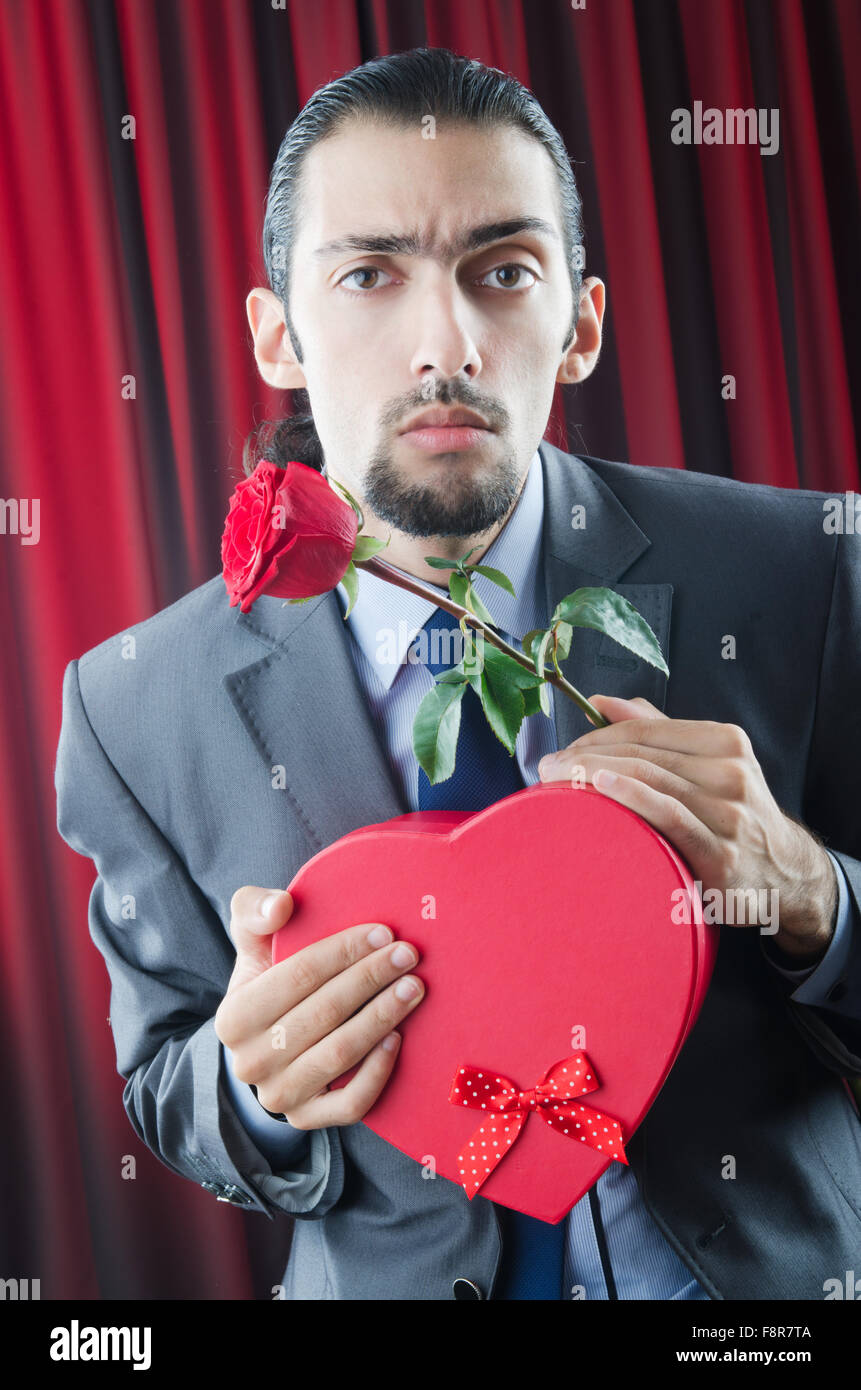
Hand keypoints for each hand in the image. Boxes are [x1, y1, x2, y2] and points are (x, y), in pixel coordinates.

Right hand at [213, 886, 423, 1126]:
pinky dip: (378, 1072)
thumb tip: (280, 906)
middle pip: (324, 1013)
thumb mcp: (253, 943)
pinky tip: (398, 1038)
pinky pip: (350, 1103)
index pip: (296, 976)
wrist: (266, 1048)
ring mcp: (279, 1096)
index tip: (383, 933)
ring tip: (413, 988)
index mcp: (233, 1018)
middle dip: (371, 978)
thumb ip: (255, 911)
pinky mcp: (308, 1119)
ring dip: (382, 1017)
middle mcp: (250, 1062)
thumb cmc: (268, 984)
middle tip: (408, 955)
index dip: (343, 951)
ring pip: (340, 1055)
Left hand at [538, 694, 837, 961]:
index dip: (596, 736)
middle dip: (585, 757)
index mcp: (726, 741)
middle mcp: (732, 770)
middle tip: (547, 769)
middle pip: (643, 755)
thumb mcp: (707, 765)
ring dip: (593, 776)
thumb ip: (658, 731)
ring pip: (650, 780)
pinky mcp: (722, 853)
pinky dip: (631, 796)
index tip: (562, 751)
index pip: (645, 730)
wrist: (782, 874)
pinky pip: (669, 815)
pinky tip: (599, 787)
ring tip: (556, 784)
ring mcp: (730, 812)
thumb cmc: (729, 815)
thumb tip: (603, 702)